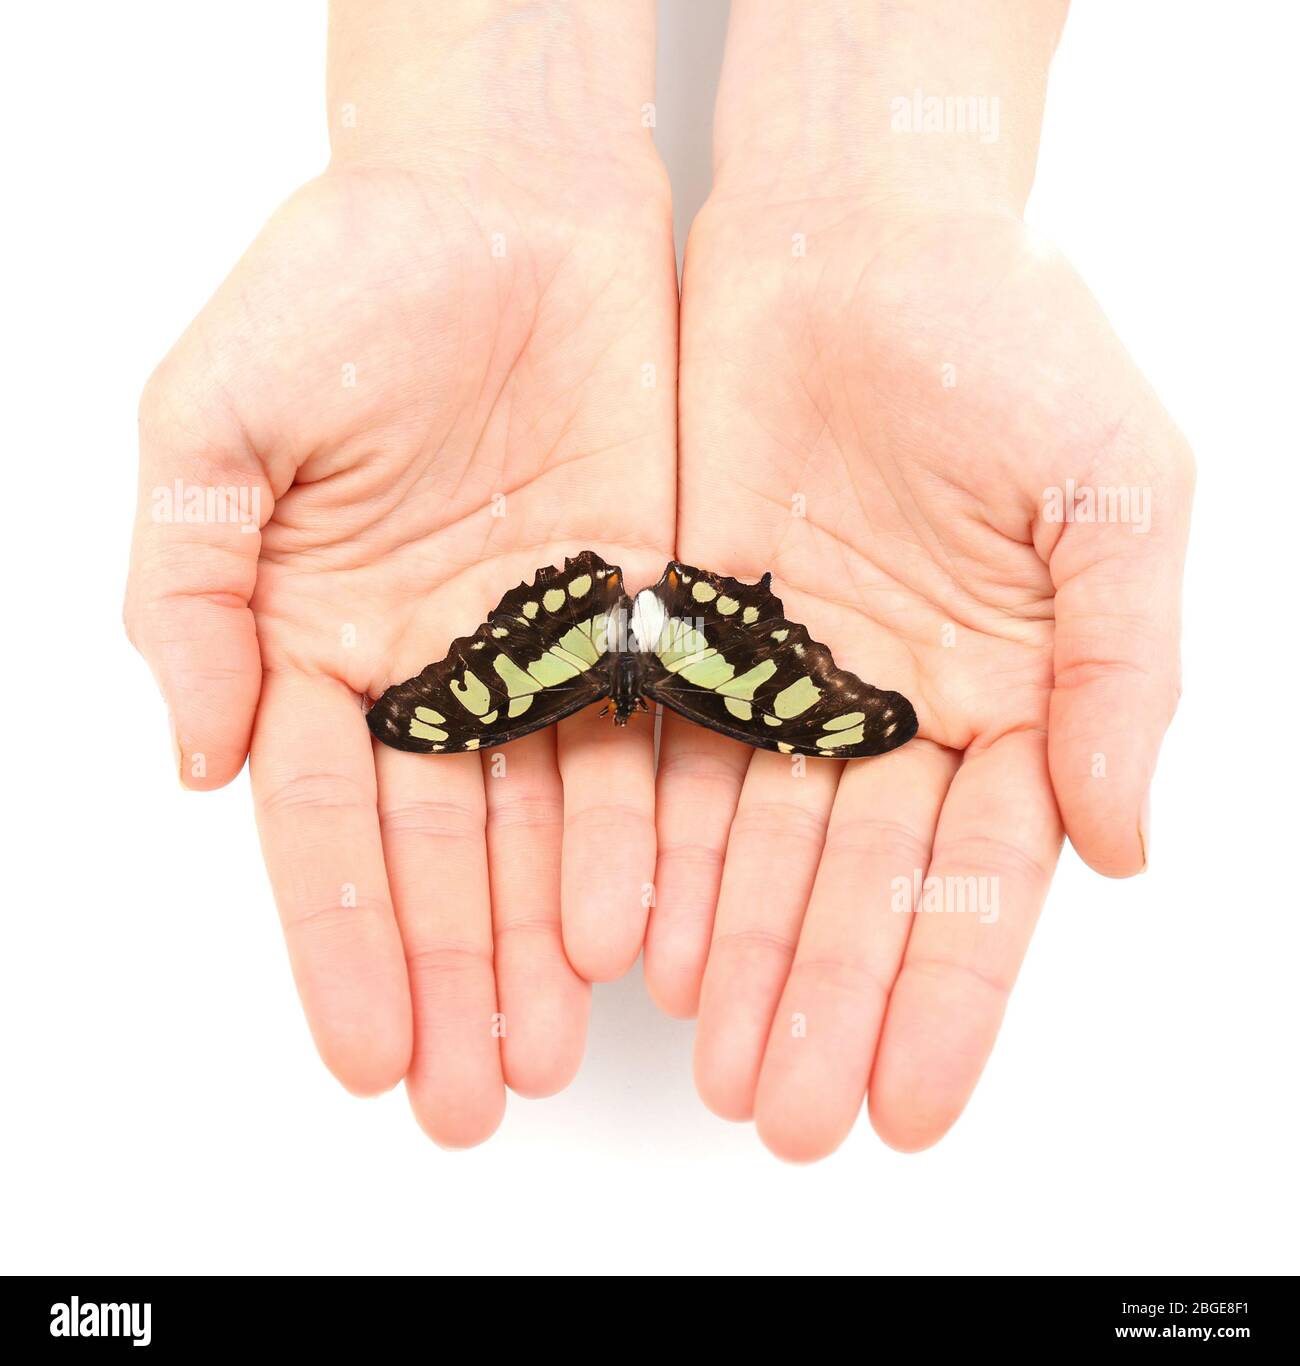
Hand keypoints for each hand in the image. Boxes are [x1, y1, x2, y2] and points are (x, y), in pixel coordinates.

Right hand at [124, 1, 673, 1145]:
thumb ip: (189, 592)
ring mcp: (544, 649)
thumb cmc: (343, 288)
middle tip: (471, 1098)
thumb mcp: (210, 426)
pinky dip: (636, 838)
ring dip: (539, 944)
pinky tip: (634, 929)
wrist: (503, 203)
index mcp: (320, 640)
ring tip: (550, 1052)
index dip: (343, 943)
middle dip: (451, 980)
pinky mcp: (645, 613)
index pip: (326, 826)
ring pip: (542, 827)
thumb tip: (198, 758)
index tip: (369, 1053)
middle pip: (440, 855)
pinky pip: (643, 744)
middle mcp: (435, 666)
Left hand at [648, 1, 1190, 1158]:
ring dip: (738, 958)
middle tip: (789, 1114)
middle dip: (825, 1004)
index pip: (978, 880)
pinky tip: (644, 942)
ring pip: (756, 848)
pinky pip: (670, 760)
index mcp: (1008, 695)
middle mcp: (893, 708)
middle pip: (855, 888)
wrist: (860, 236)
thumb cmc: (1009, 343)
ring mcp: (786, 679)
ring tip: (713, 1062)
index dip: (945, 996)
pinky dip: (659, 851)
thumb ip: (1123, 670)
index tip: (909, 1102)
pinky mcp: (691, 634)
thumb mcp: (1115, 500)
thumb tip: (1128, 839)